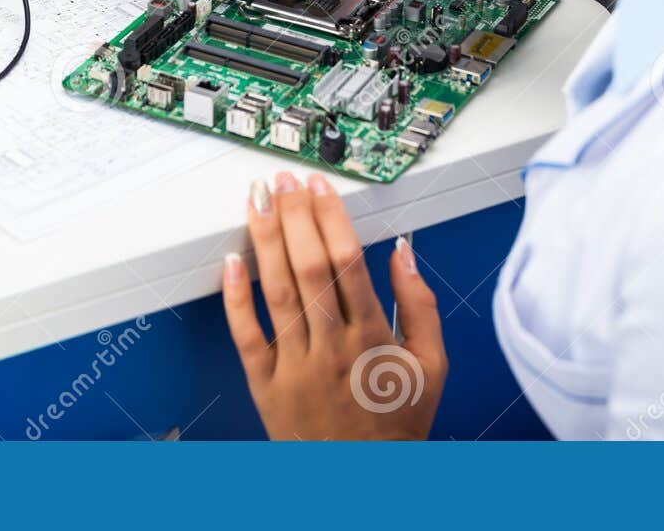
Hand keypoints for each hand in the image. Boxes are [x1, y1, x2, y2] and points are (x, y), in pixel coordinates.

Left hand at [223, 171, 447, 439]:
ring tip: (257, 200)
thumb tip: (405, 250)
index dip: (331, 216)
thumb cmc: (397, 423)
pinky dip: (235, 297)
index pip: (348, 262)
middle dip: (294, 215)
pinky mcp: (265, 385)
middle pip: (309, 267)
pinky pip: (246, 335)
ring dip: (264, 240)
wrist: (363, 482)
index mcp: (372, 338)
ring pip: (276, 291)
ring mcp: (295, 365)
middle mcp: (331, 347)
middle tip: (284, 180)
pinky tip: (231, 261)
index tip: (321, 185)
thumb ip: (420, 304)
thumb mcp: (432, 366)